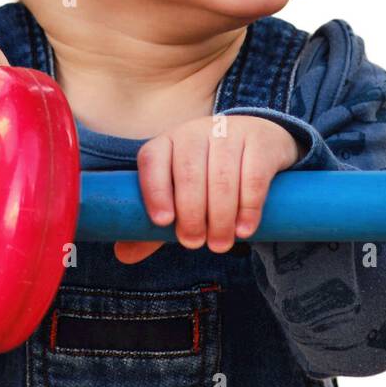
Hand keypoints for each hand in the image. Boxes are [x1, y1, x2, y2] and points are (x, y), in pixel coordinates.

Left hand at [114, 115, 299, 264]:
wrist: (260, 142)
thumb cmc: (211, 175)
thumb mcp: (181, 192)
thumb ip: (155, 224)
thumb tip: (124, 254)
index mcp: (168, 142)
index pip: (152, 160)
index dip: (154, 191)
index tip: (163, 223)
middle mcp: (195, 132)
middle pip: (189, 173)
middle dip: (191, 214)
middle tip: (195, 243)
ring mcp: (230, 132)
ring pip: (222, 176)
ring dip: (221, 216)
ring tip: (220, 244)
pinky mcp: (260, 140)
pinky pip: (253, 175)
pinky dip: (249, 206)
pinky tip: (245, 228)